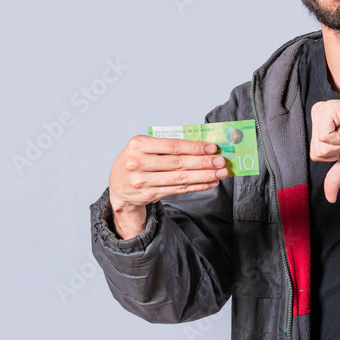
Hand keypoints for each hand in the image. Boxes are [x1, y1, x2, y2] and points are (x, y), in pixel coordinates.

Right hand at [108, 136, 228, 238]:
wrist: (118, 186)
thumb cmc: (136, 161)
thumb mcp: (144, 147)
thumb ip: (166, 146)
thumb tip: (200, 147)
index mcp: (138, 144)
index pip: (172, 146)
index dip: (194, 147)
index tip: (212, 147)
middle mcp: (138, 163)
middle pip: (178, 163)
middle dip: (203, 162)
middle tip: (220, 161)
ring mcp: (142, 181)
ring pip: (180, 178)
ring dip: (203, 176)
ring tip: (220, 173)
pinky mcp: (149, 194)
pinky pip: (178, 190)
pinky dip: (196, 186)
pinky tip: (209, 183)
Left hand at [310, 92, 339, 202]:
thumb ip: (336, 175)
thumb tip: (330, 198)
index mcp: (318, 124)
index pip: (315, 154)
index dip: (335, 154)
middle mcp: (317, 114)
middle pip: (316, 151)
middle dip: (338, 149)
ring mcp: (322, 110)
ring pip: (320, 145)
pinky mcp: (329, 108)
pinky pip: (326, 137)